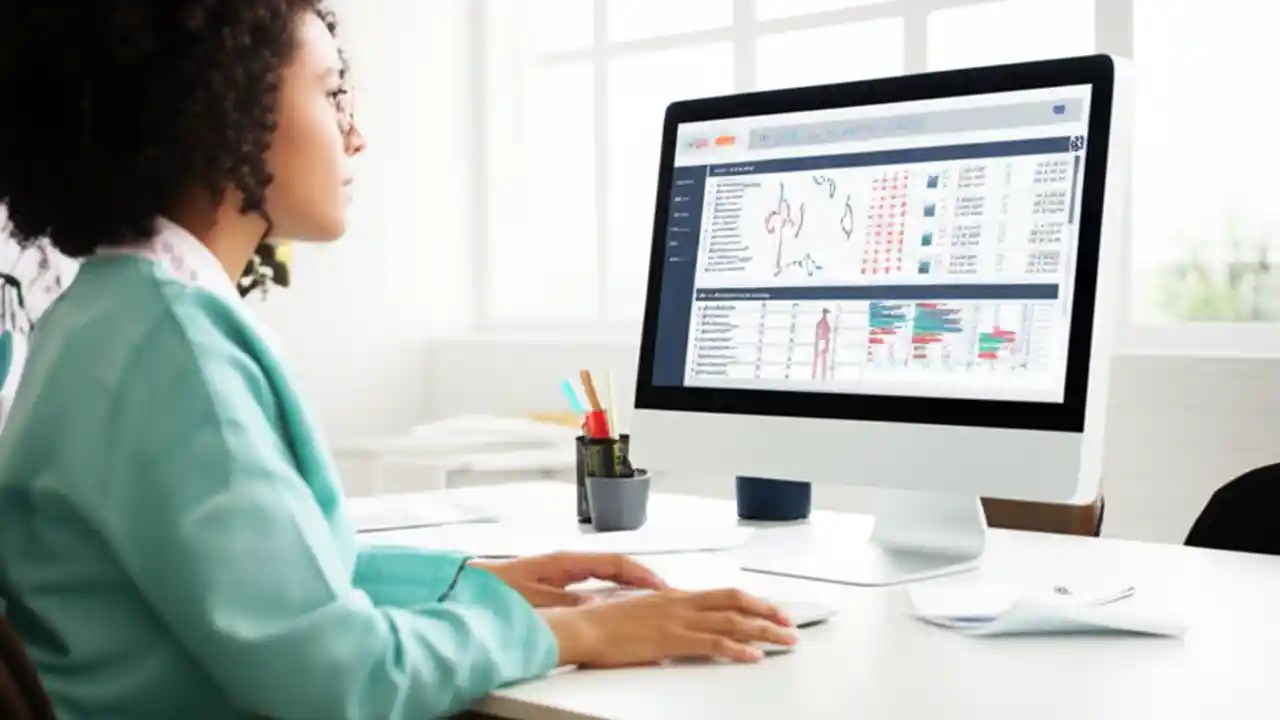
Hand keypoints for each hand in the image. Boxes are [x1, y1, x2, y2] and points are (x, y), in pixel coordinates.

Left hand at [470, 552, 666, 607]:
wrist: (470, 585)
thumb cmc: (496, 589)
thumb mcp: (533, 598)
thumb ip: (564, 601)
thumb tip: (595, 605)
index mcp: (565, 562)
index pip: (613, 562)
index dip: (639, 574)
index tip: (659, 586)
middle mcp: (566, 563)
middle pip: (614, 566)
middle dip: (640, 578)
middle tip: (664, 593)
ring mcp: (562, 571)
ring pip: (605, 574)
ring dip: (627, 584)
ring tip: (648, 598)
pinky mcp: (556, 581)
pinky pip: (593, 583)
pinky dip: (611, 590)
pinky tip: (616, 603)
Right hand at [543, 588, 796, 666]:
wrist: (583, 627)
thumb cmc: (603, 624)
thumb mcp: (639, 616)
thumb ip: (662, 620)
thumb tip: (677, 631)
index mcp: (673, 596)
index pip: (721, 595)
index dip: (750, 602)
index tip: (768, 611)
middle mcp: (680, 602)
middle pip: (735, 601)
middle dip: (767, 612)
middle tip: (788, 624)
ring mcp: (677, 619)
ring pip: (732, 620)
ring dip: (763, 631)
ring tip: (784, 640)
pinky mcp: (671, 639)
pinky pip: (713, 642)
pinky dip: (738, 648)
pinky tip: (754, 655)